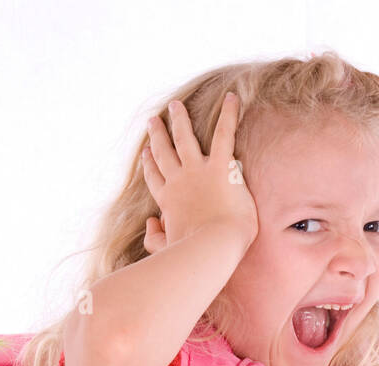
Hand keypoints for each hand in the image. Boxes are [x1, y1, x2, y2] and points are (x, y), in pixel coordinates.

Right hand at [141, 93, 257, 255]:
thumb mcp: (165, 249)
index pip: (154, 178)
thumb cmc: (192, 254)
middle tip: (154, 121)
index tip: (146, 153)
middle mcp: (178, 181)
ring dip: (179, 119)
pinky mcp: (220, 166)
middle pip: (163, 152)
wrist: (212, 248)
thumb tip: (151, 223)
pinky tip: (232, 98)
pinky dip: (229, 114)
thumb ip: (154, 238)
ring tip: (176, 106)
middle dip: (158, 135)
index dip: (149, 164)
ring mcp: (197, 170)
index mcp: (167, 201)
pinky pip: (224, 133)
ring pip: (184, 137)